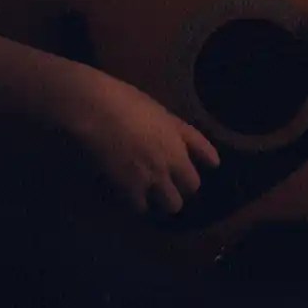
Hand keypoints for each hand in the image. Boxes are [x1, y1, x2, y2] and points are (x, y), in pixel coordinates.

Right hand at [61, 68, 219, 214]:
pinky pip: (141, 207)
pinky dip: (136, 204)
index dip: (208, 159)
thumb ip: (171, 127)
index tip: (211, 164)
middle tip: (171, 183)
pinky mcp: (130, 188)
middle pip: (192, 186)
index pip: (206, 152)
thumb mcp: (156, 108)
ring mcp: (153, 176)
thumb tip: (174, 137)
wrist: (95, 110)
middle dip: (183, 186)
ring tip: (152, 197)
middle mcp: (173, 159)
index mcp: (179, 134)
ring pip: (171, 204)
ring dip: (163, 201)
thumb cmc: (122, 100)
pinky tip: (128, 197)